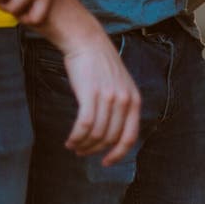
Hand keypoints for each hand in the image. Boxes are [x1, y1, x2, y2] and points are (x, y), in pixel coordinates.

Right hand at [63, 30, 140, 165]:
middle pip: (110, 138)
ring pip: (96, 134)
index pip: (130, 137)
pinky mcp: (91, 93)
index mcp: (134, 99)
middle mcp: (124, 100)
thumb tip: (111, 136)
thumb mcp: (120, 85)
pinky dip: (76, 137)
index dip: (118, 154)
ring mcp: (108, 96)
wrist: (87, 41)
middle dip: (94, 150)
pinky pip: (84, 126)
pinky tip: (70, 139)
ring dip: (83, 144)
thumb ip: (121, 107)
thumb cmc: (100, 64)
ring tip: (74, 145)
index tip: (106, 162)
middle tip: (82, 151)